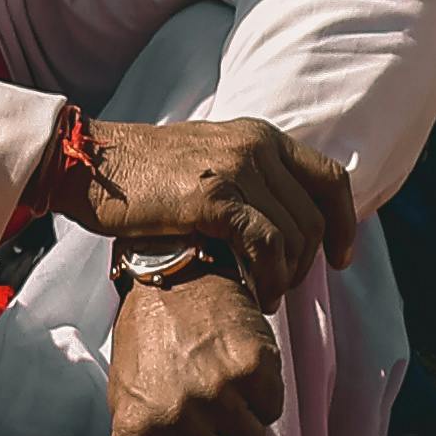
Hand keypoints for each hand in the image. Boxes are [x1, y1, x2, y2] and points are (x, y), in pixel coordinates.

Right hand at [56, 114, 352, 292]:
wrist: (90, 166)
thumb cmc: (143, 177)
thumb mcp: (208, 162)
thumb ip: (247, 181)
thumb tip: (279, 227)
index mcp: (261, 137)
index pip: (330, 178)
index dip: (344, 222)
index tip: (341, 257)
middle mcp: (257, 147)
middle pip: (315, 216)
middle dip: (307, 262)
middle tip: (284, 290)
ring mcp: (238, 169)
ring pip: (295, 235)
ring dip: (286, 276)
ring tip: (266, 298)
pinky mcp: (215, 197)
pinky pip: (266, 245)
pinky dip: (268, 276)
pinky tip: (254, 293)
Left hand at [107, 263, 291, 435]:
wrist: (173, 277)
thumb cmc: (149, 349)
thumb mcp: (132, 412)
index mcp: (139, 434)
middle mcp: (176, 419)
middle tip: (210, 420)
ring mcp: (216, 394)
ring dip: (242, 418)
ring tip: (218, 382)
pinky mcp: (253, 369)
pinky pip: (272, 407)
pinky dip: (262, 391)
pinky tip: (238, 363)